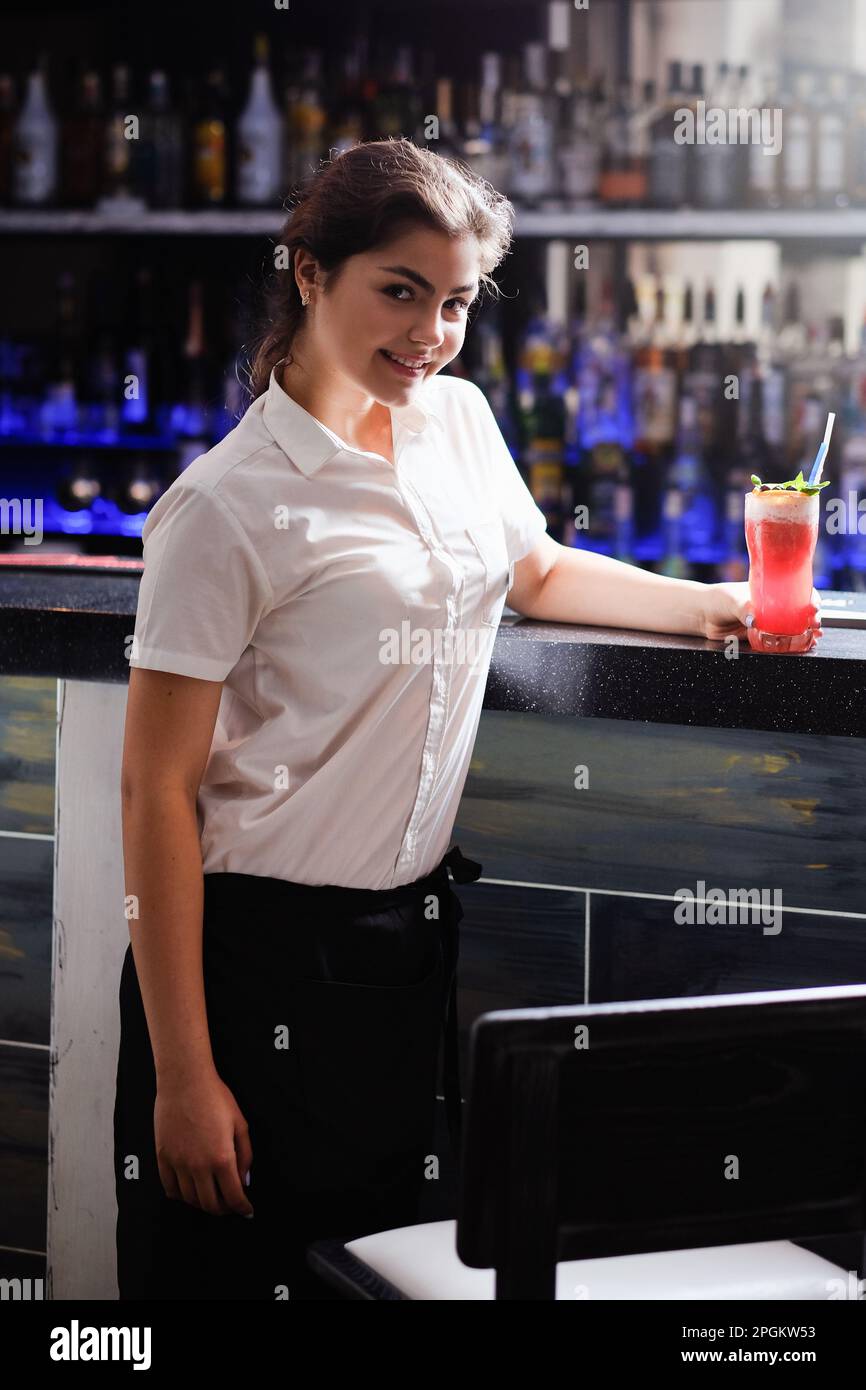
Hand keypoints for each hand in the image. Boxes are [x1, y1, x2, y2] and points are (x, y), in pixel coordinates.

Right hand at [154, 1070, 253, 1216]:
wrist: (185, 1081)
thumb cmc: (215, 1097)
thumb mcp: (240, 1123)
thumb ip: (245, 1155)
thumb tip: (244, 1181)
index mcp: (222, 1158)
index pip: (233, 1197)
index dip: (242, 1208)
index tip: (246, 1210)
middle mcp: (199, 1166)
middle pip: (210, 1204)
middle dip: (224, 1210)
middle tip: (230, 1205)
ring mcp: (178, 1163)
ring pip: (190, 1200)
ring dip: (203, 1203)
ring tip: (211, 1196)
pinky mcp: (163, 1158)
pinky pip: (170, 1188)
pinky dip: (181, 1196)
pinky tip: (189, 1190)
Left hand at [700, 581, 823, 649]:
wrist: (702, 615)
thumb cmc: (718, 600)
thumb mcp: (733, 600)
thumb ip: (743, 609)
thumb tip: (754, 620)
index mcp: (770, 592)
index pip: (796, 592)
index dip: (809, 598)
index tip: (814, 606)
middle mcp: (771, 608)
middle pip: (797, 612)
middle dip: (811, 619)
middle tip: (816, 625)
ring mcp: (766, 623)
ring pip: (791, 629)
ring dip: (805, 634)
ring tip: (814, 638)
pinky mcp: (759, 638)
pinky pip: (777, 643)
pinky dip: (790, 646)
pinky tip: (799, 647)